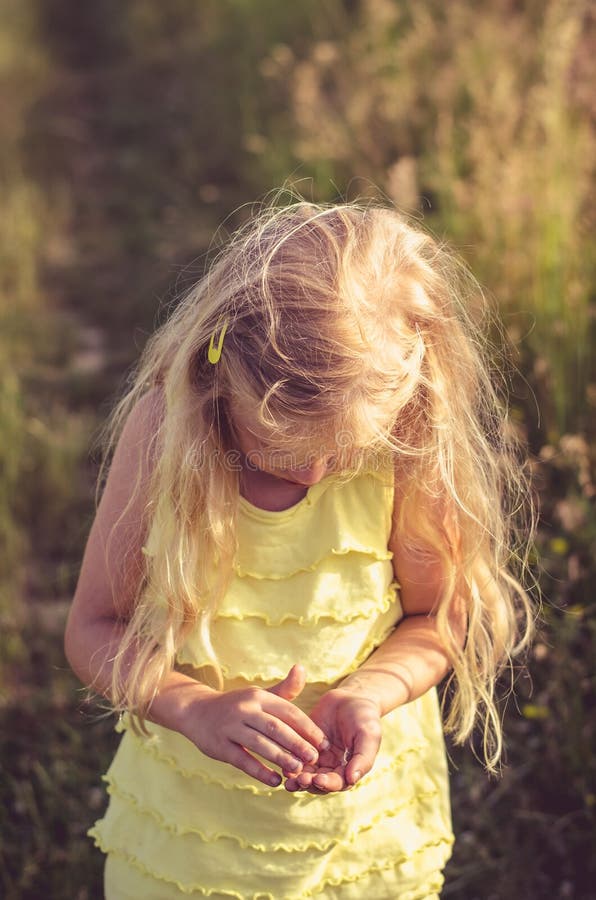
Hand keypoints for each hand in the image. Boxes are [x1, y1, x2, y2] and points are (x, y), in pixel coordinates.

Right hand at [180, 664, 328, 787]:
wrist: (197, 711)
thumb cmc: (237, 705)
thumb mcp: (259, 694)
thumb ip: (284, 689)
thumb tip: (302, 668)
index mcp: (258, 696)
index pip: (288, 711)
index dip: (308, 728)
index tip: (324, 743)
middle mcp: (245, 709)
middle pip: (276, 728)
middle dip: (298, 744)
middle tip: (315, 759)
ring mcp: (231, 727)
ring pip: (260, 744)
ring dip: (281, 758)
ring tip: (298, 770)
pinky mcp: (220, 746)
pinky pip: (243, 760)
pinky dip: (260, 771)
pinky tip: (275, 781)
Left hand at [283, 688, 381, 792]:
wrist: (352, 696)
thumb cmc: (365, 717)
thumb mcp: (368, 736)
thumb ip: (363, 758)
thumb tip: (352, 779)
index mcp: (348, 769)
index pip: (337, 783)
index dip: (327, 783)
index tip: (318, 780)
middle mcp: (331, 767)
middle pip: (318, 782)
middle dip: (308, 783)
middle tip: (299, 780)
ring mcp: (317, 757)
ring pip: (305, 773)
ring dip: (296, 778)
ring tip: (288, 777)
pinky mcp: (305, 744)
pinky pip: (296, 755)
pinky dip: (289, 759)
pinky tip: (282, 759)